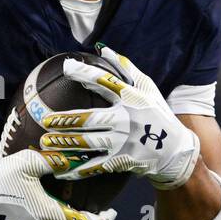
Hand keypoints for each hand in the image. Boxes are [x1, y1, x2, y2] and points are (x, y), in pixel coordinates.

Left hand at [41, 43, 199, 189]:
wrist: (175, 151)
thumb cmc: (157, 114)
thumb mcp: (147, 89)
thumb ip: (126, 69)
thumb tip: (104, 49)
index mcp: (132, 99)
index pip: (106, 82)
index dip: (86, 73)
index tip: (66, 67)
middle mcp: (126, 120)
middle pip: (91, 119)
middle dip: (66, 120)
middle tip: (45, 119)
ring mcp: (123, 142)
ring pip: (88, 143)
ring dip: (65, 143)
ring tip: (45, 141)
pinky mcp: (121, 161)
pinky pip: (94, 166)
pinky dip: (76, 170)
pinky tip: (59, 170)